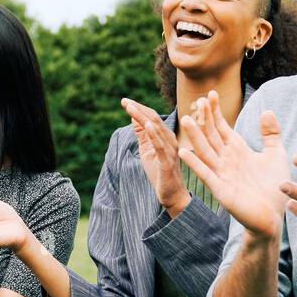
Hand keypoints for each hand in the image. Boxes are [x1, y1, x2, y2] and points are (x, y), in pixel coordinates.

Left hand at [123, 98, 190, 216]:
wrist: (172, 195)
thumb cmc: (160, 173)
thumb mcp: (147, 151)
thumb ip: (142, 135)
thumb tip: (133, 117)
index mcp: (165, 137)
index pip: (152, 118)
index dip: (139, 108)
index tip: (124, 101)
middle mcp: (170, 140)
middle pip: (153, 119)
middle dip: (138, 109)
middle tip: (124, 101)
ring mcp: (170, 150)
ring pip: (156, 129)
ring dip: (142, 117)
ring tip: (130, 107)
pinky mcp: (167, 162)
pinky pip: (161, 146)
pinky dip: (154, 134)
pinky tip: (146, 125)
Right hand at [179, 90, 288, 238]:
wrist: (275, 216)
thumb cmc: (274, 188)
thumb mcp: (276, 155)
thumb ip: (271, 134)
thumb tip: (267, 111)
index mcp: (237, 150)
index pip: (222, 127)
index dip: (216, 112)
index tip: (211, 94)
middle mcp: (226, 160)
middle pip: (211, 135)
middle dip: (205, 118)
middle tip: (197, 99)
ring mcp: (222, 174)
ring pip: (205, 151)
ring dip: (195, 136)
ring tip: (186, 119)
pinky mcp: (221, 190)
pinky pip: (206, 174)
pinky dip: (195, 164)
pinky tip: (184, 152)